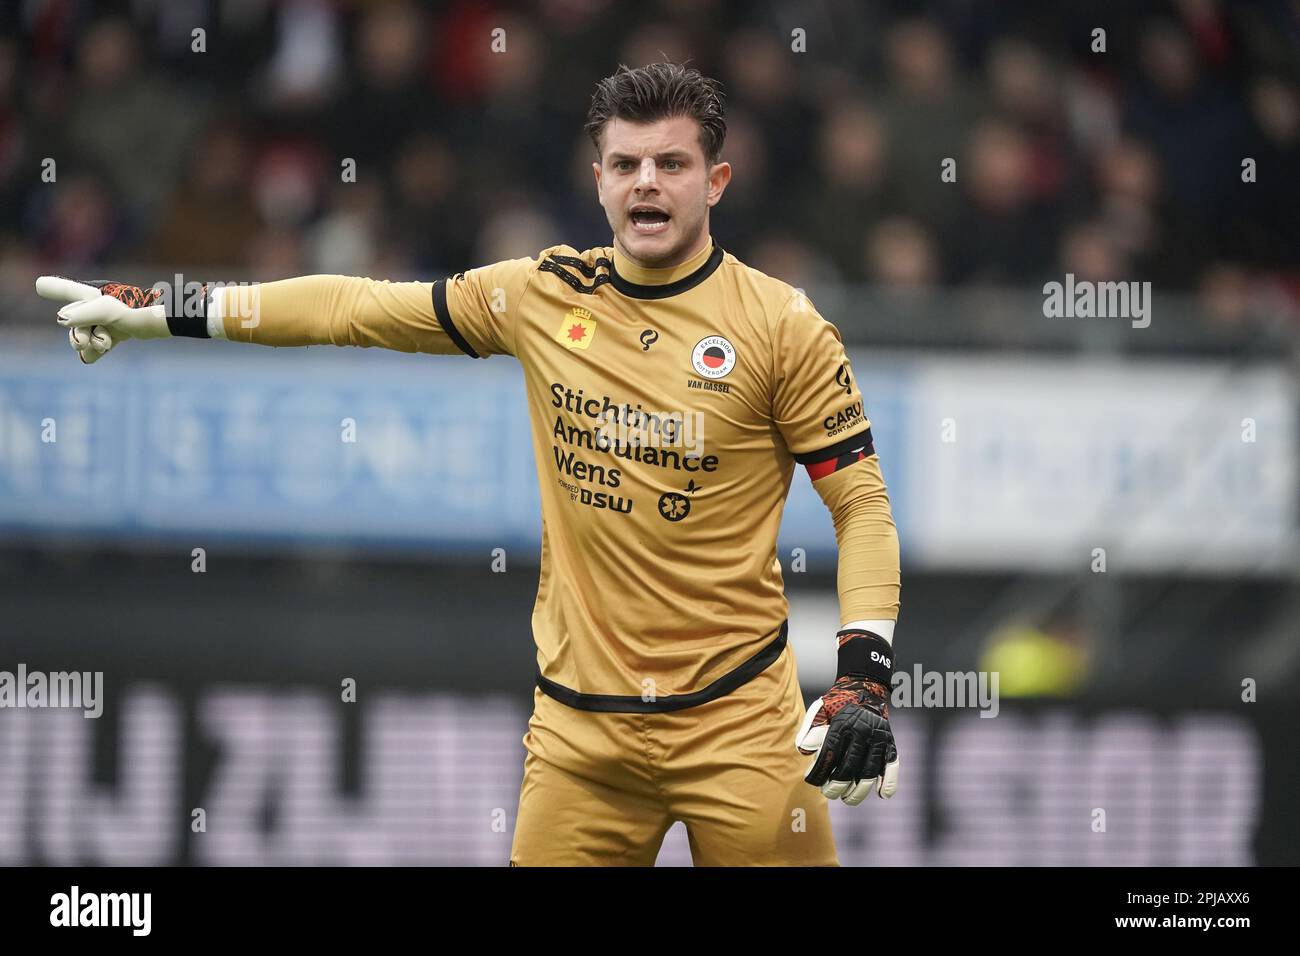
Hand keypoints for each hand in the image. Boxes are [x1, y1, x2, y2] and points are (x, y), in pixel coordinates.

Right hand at [36, 276, 171, 363]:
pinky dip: (95, 352)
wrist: (167, 320)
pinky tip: (89, 359)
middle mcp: (100, 304)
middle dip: (78, 333)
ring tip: (104, 345)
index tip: (41, 285)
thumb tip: (61, 319)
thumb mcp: (108, 310)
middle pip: (76, 322)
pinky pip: (100, 343)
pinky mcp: (121, 331)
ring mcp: (110, 319)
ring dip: (90, 343)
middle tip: (82, 342)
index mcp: (95, 294)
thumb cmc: (139, 309)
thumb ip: (84, 313)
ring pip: (87, 335)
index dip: (57, 288)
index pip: (70, 291)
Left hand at [796, 628, 899, 804]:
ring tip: (847, 799)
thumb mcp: (819, 710)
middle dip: (836, 786)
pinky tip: (882, 794)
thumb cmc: (837, 704)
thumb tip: (803, 751)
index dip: (819, 771)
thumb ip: (809, 729)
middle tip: (828, 792)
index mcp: (842, 723)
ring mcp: (878, 738)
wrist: (865, 688)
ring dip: (859, 791)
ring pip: (869, 772)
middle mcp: (862, 731)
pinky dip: (889, 781)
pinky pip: (892, 765)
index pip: (829, 754)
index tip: (811, 781)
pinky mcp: (890, 743)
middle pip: (849, 767)